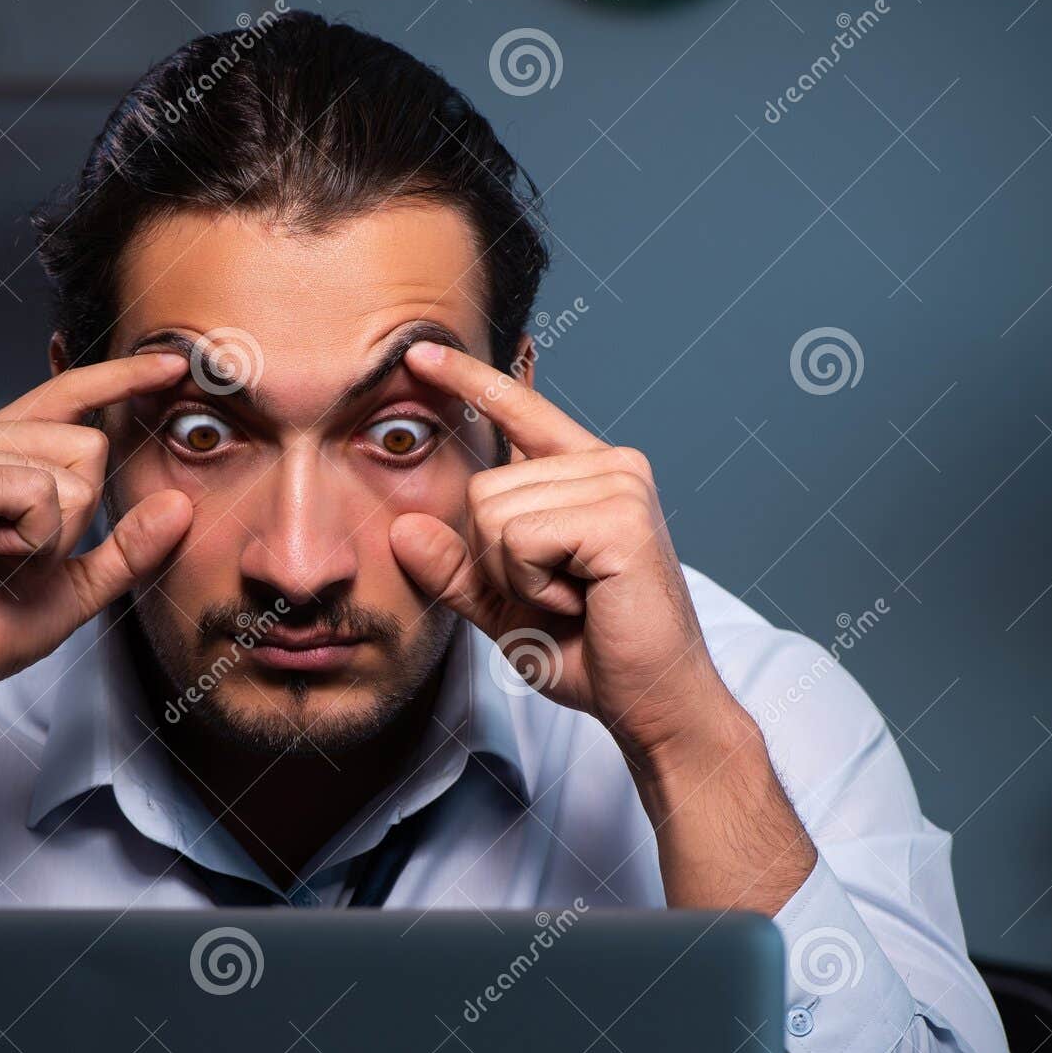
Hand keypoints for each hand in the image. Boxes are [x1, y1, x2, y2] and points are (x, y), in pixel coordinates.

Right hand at [0, 352, 193, 725]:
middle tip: (21, 555)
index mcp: (1, 448)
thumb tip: (180, 504)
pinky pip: (38, 494)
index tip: (174, 363)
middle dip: (78, 519)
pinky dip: (32, 540)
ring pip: (71, 473)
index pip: (71, 395)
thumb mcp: (81, 584)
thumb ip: (129, 547)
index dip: (123, 378)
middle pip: (90, 445)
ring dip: (52, 537)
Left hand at [390, 340, 736, 770]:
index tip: (419, 351)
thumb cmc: (589, 654)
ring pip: (494, 514)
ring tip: (573, 598)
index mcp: (586, 475)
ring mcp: (618, 484)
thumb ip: (458, 570)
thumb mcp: (506, 609)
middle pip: (482, 486)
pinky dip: (532, 584)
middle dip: (497, 560)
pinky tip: (580, 601)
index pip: (520, 411)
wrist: (648, 701)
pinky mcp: (618, 517)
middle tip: (557, 595)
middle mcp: (608, 465)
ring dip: (516, 577)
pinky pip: (519, 538)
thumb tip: (402, 529)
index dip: (469, 380)